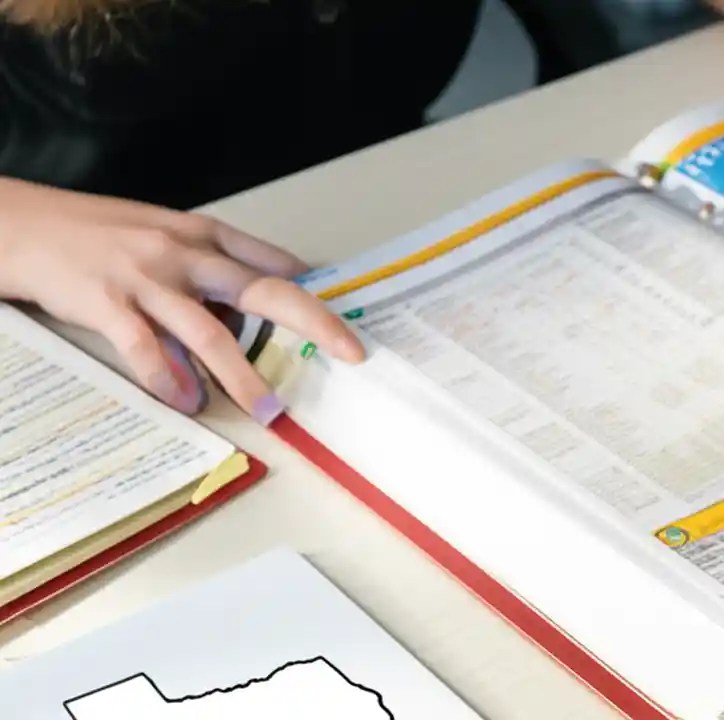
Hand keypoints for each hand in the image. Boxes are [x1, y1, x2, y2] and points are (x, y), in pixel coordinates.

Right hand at [0, 178, 364, 421]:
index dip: (314, 292)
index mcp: (201, 235)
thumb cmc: (93, 233)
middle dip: (314, 323)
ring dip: (243, 376)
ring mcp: (146, 280)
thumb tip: (260, 293)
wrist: (17, 223)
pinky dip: (170, 379)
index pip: (272, 262)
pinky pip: (147, 350)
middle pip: (263, 291)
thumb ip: (210, 260)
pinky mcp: (106, 304)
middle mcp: (183, 254)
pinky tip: (188, 402)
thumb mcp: (162, 231)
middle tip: (350, 353)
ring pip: (210, 332)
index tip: (346, 321)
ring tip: (270, 410)